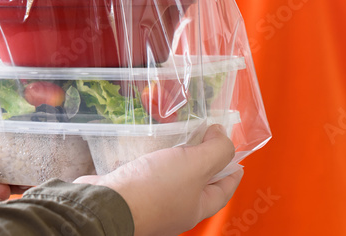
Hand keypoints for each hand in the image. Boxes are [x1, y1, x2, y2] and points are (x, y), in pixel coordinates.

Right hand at [76, 125, 242, 235]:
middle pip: (196, 184)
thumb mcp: (196, 165)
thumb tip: (222, 135)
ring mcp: (151, 202)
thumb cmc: (155, 189)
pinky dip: (148, 160)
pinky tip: (144, 147)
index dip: (232, 171)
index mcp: (196, 207)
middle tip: (204, 139)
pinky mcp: (129, 192)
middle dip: (202, 163)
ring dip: (172, 159)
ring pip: (169, 178)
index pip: (223, 190)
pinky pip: (144, 174)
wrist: (108, 202)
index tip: (237, 158)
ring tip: (174, 138)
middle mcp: (175, 209)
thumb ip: (216, 150)